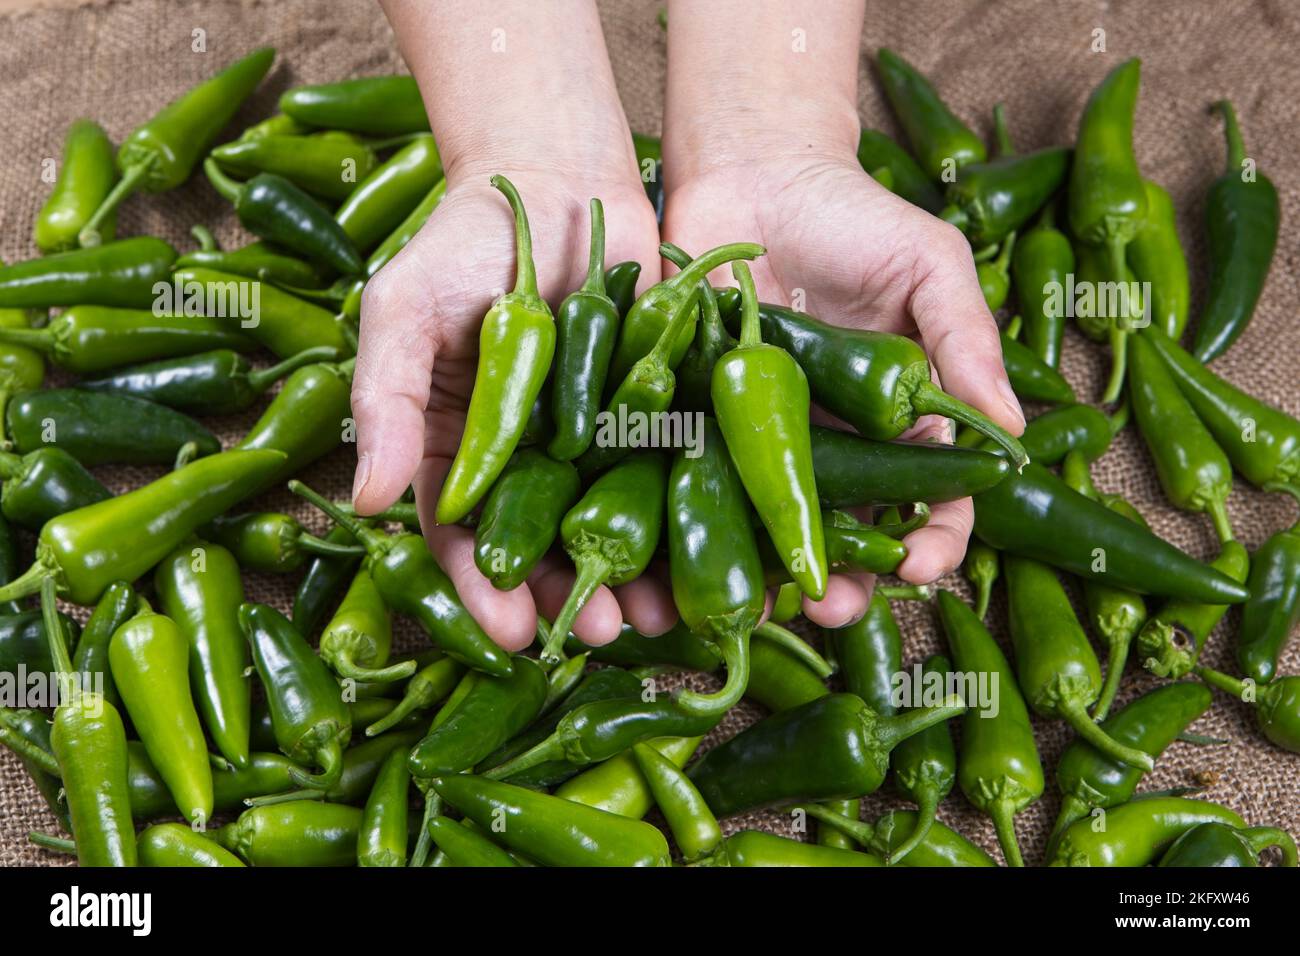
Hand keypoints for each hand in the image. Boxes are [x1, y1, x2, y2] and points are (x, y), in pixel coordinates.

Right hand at [352, 168, 661, 649]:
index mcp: (457, 450)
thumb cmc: (464, 240)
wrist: (557, 179)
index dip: (484, 589)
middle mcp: (525, 461)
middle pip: (545, 550)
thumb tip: (367, 499)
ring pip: (610, 529)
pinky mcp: (655, 416)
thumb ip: (385, 398)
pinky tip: (705, 555)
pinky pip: (669, 477)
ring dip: (632, 579)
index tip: (510, 631)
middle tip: (598, 633)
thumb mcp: (405, 309)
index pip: (463, 536)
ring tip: (655, 616)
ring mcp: (593, 444)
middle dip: (569, 599)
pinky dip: (686, 520)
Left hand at [662, 152, 1024, 626]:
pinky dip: (698, 530)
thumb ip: (965, 342)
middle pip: (850, 535)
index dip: (933, 540)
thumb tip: (1010, 429)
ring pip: (775, 530)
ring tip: (770, 605)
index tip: (920, 562)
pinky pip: (701, 487)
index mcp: (900, 420)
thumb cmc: (853, 216)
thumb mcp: (929, 266)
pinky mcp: (700, 423)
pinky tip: (695, 562)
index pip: (931, 499)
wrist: (751, 174)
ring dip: (775, 577)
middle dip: (850, 583)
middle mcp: (834, 444)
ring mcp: (765, 439)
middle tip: (836, 608)